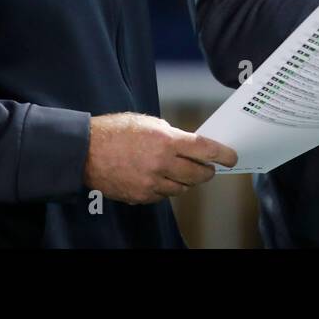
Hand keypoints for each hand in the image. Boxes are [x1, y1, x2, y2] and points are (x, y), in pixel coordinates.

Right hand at [82, 112, 237, 204]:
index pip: (205, 150)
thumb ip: (171, 135)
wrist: (86, 151)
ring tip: (182, 171)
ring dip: (187, 180)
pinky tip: (160, 178)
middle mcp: (162, 164)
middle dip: (208, 171)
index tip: (232, 158)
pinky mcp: (141, 196)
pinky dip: (167, 188)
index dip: (222, 155)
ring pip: (183, 188)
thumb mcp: (148, 123)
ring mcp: (151, 183)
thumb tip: (190, 146)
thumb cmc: (115, 131)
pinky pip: (164, 196)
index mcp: (166, 141)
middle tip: (209, 168)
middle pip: (199, 174)